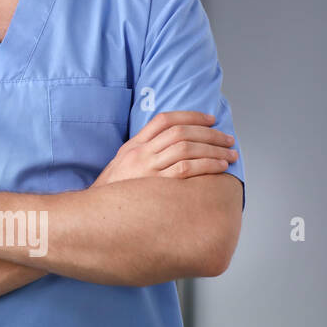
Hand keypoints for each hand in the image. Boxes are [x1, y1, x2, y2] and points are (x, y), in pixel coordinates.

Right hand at [92, 112, 237, 187]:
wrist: (95, 210)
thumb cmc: (115, 191)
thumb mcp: (123, 165)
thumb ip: (143, 153)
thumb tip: (172, 147)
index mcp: (134, 145)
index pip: (164, 120)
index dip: (190, 116)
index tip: (210, 119)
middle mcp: (140, 153)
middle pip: (180, 132)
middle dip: (209, 133)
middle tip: (228, 138)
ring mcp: (147, 168)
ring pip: (186, 148)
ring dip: (213, 149)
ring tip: (230, 154)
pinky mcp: (155, 185)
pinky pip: (186, 169)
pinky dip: (206, 165)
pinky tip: (219, 167)